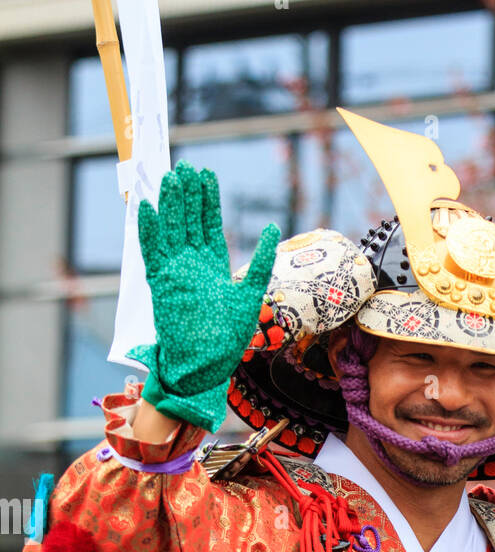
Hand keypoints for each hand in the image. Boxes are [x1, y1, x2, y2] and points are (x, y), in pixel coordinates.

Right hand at [129, 161, 279, 431]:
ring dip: (169, 205)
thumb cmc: (229, 337)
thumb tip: (273, 226)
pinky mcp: (160, 283)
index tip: (207, 174)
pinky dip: (148, 230)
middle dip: (187, 195)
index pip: (208, 224)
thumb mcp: (251, 293)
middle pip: (188, 221)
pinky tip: (146, 207)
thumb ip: (260, 260)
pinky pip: (150, 251)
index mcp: (213, 266)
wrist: (206, 365)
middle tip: (187, 168)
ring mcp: (175, 272)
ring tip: (171, 178)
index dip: (207, 200)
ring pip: (170, 230)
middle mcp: (192, 265)